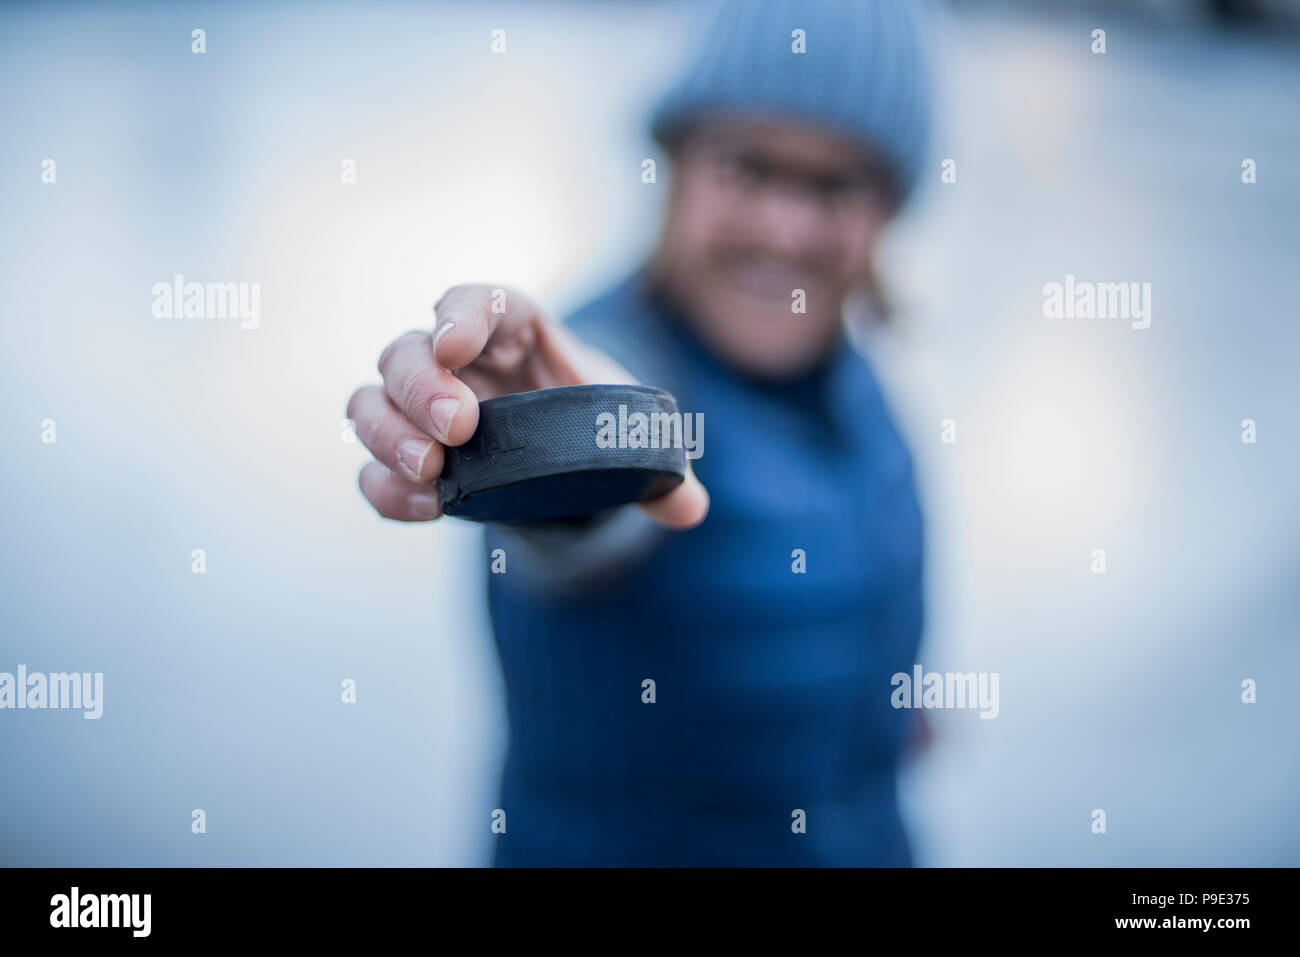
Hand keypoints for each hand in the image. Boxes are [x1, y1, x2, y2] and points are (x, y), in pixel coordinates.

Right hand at [347, 284, 709, 527]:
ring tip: (431, 469)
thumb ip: (661, 464)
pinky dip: (386, 486)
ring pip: (374, 401)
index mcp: (516, 332)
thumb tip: (688, 505)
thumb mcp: (634, 435)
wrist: (570, 464)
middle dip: (420, 385)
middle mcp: (460, 364)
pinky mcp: (413, 460)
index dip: (460, 314)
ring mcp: (424, 410)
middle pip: (410, 350)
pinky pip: (375, 467)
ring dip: (388, 433)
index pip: (479, 301)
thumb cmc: (595, 423)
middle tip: (455, 428)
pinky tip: (425, 508)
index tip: (455, 345)